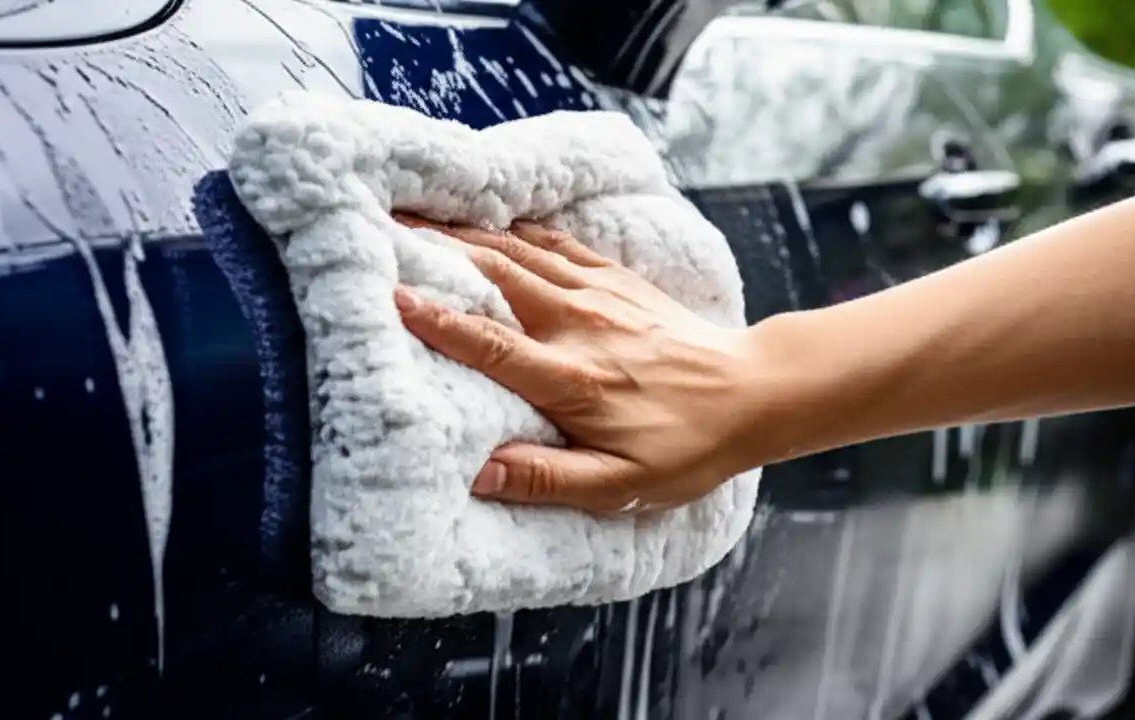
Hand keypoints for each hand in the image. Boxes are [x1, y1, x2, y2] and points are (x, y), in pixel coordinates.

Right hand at [392, 215, 767, 514]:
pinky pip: (555, 242)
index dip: (440, 321)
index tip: (391, 296)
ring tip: (416, 214)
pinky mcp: (615, 279)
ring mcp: (599, 294)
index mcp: (573, 379)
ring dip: (464, 234)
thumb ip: (549, 478)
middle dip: (436, 253)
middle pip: (496, 278)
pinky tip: (486, 218)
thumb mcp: (624, 484)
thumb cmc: (687, 445)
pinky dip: (513, 228)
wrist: (752, 391)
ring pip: (519, 252)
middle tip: (382, 230)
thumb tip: (481, 474)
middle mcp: (579, 325)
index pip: (492, 344)